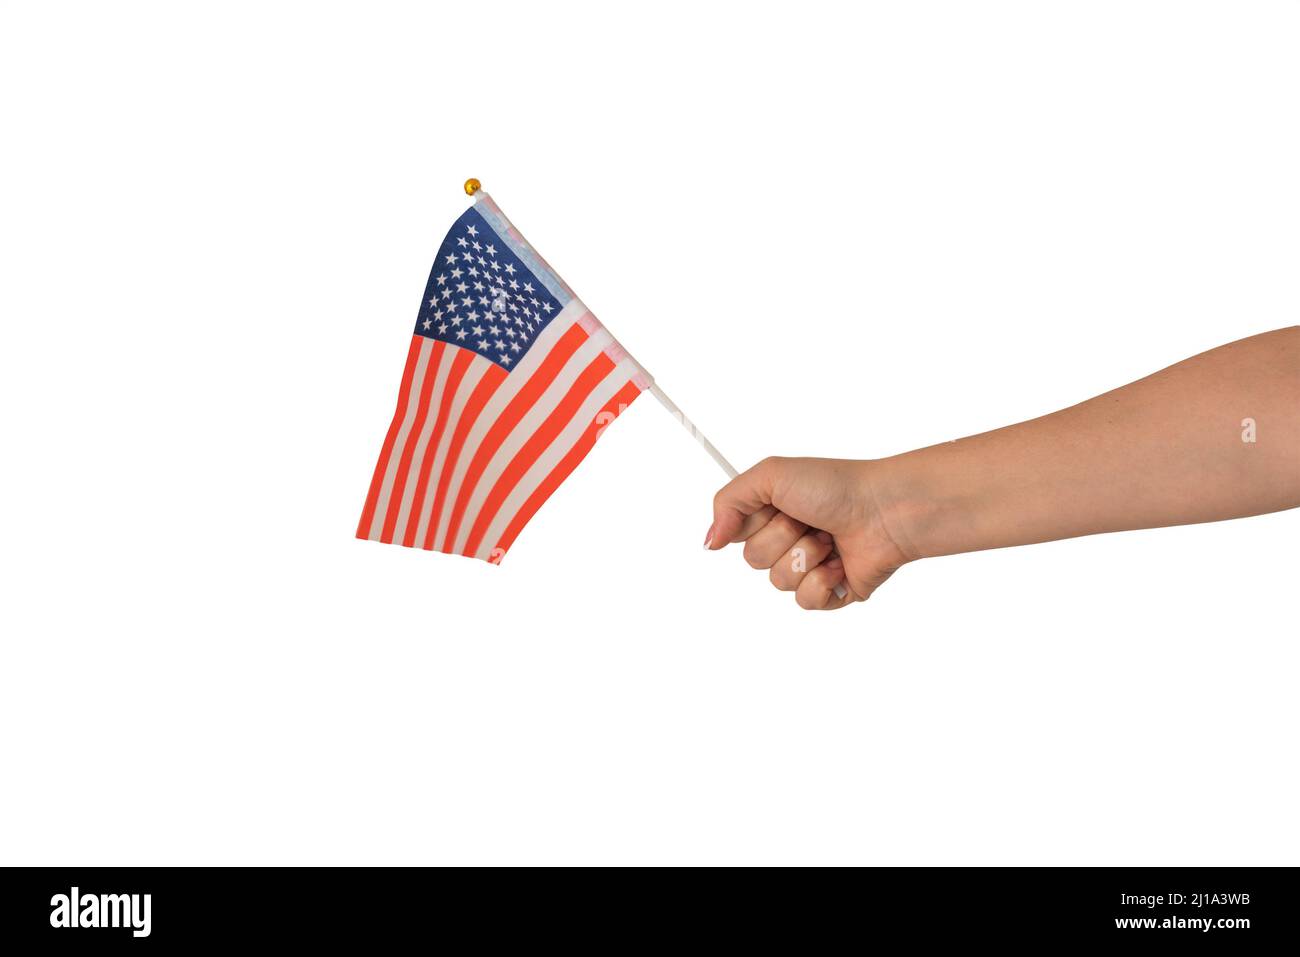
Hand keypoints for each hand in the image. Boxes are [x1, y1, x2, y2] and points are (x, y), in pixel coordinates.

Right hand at [706, 457, 913, 609]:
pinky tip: (839, 563)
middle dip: (780, 538)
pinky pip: (804, 602)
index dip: (750, 523)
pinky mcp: (831, 592)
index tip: (773, 508)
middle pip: (753, 560)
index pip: (736, 532)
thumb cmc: (836, 486)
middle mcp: (789, 539)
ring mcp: (810, 567)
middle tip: (808, 520)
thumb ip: (728, 502)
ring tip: (829, 539)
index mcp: (773, 512)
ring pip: (778, 582)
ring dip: (804, 557)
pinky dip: (821, 581)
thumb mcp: (771, 475)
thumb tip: (709, 541)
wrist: (885, 510)